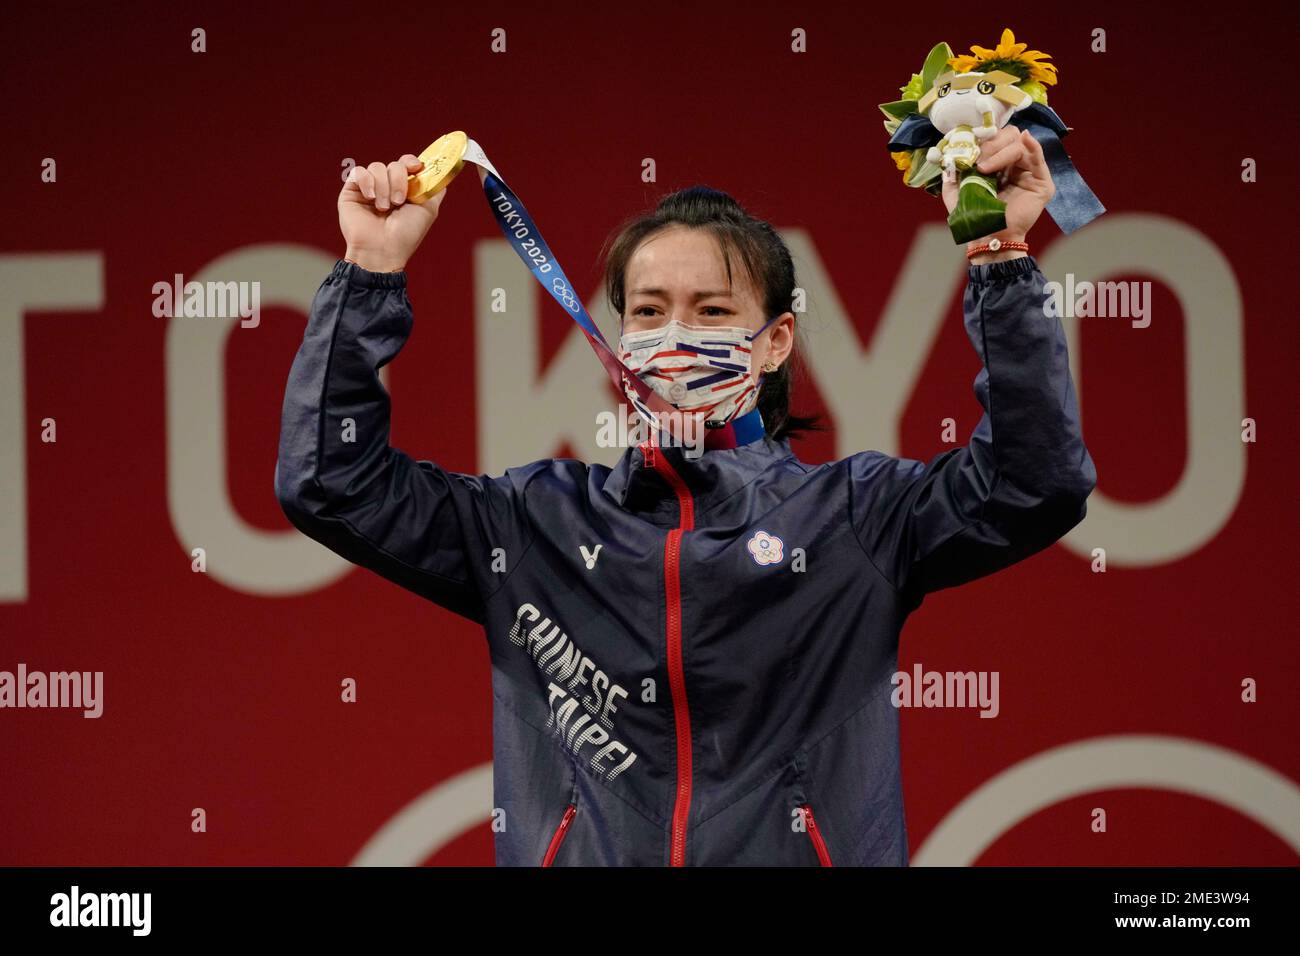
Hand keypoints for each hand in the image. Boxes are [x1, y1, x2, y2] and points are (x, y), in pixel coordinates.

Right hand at [338, 154, 447, 271]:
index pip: (407, 164)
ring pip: (377, 167)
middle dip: (399, 180)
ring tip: (384, 208)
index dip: (411, 162)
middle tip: (399, 202)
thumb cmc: (406, 234)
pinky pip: (359, 172)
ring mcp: (369, 188)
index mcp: (404, 190)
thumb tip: (442, 173)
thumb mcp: (429, 210)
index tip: (416, 168)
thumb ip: (435, 189)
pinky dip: (367, 183)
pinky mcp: (351, 191)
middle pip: (394, 164)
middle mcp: (387, 187)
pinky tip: (371, 198)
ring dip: (384, 187)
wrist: (382, 249)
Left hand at [941, 126, 1055, 245]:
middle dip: (991, 145)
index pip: (996, 139)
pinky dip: (1033, 146)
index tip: (969, 149)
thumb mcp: (956, 189)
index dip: (984, 140)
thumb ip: (954, 169)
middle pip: (1009, 137)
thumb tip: (954, 151)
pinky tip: (1025, 139)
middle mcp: (1015, 165)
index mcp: (998, 164)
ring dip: (1000, 153)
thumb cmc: (973, 216)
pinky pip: (1039, 158)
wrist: (986, 237)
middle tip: (978, 160)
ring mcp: (1030, 173)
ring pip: (1019, 146)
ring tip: (985, 168)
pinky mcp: (1042, 183)